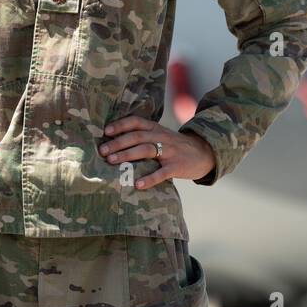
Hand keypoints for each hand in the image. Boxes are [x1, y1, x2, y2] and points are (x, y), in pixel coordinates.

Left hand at [100, 115, 214, 187]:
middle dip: (118, 143)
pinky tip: (137, 184)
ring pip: (146, 150)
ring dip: (127, 155)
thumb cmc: (176, 146)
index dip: (121, 125)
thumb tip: (114, 142)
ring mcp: (170, 152)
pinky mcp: (177, 166)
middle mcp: (162, 137)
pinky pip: (162, 172)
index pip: (137, 122)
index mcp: (157, 129)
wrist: (204, 153)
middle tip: (102, 151)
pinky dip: (149, 179)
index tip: (106, 131)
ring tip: (112, 161)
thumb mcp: (162, 135)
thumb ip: (144, 136)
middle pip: (137, 136)